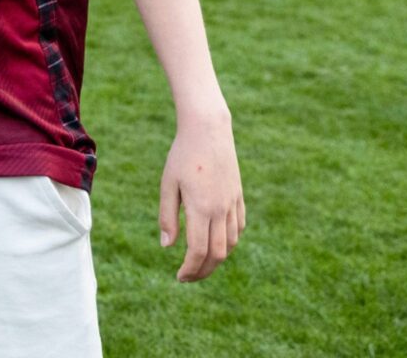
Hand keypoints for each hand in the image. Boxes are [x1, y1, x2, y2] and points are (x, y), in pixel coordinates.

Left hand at [159, 110, 244, 281]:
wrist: (208, 130)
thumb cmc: (182, 155)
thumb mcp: (168, 184)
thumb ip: (167, 217)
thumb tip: (167, 247)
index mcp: (201, 208)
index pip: (198, 251)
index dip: (190, 269)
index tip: (179, 276)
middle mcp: (221, 209)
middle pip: (217, 254)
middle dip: (203, 271)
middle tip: (187, 276)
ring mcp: (233, 203)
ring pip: (231, 243)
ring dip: (217, 259)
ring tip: (200, 262)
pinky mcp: (238, 196)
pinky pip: (238, 227)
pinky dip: (229, 241)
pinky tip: (216, 242)